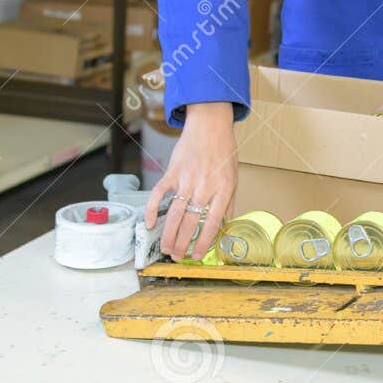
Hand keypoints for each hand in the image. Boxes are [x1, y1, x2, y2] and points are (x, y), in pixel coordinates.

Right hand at [144, 101, 237, 259]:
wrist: (210, 126)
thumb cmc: (224, 152)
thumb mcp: (233, 178)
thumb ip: (228, 203)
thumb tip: (224, 225)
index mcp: (222, 190)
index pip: (211, 224)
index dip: (203, 243)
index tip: (196, 256)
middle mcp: (204, 187)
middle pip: (190, 222)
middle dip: (182, 244)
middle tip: (177, 256)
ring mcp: (187, 179)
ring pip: (174, 213)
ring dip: (168, 234)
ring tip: (165, 248)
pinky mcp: (172, 172)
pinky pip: (158, 194)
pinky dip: (151, 210)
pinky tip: (148, 223)